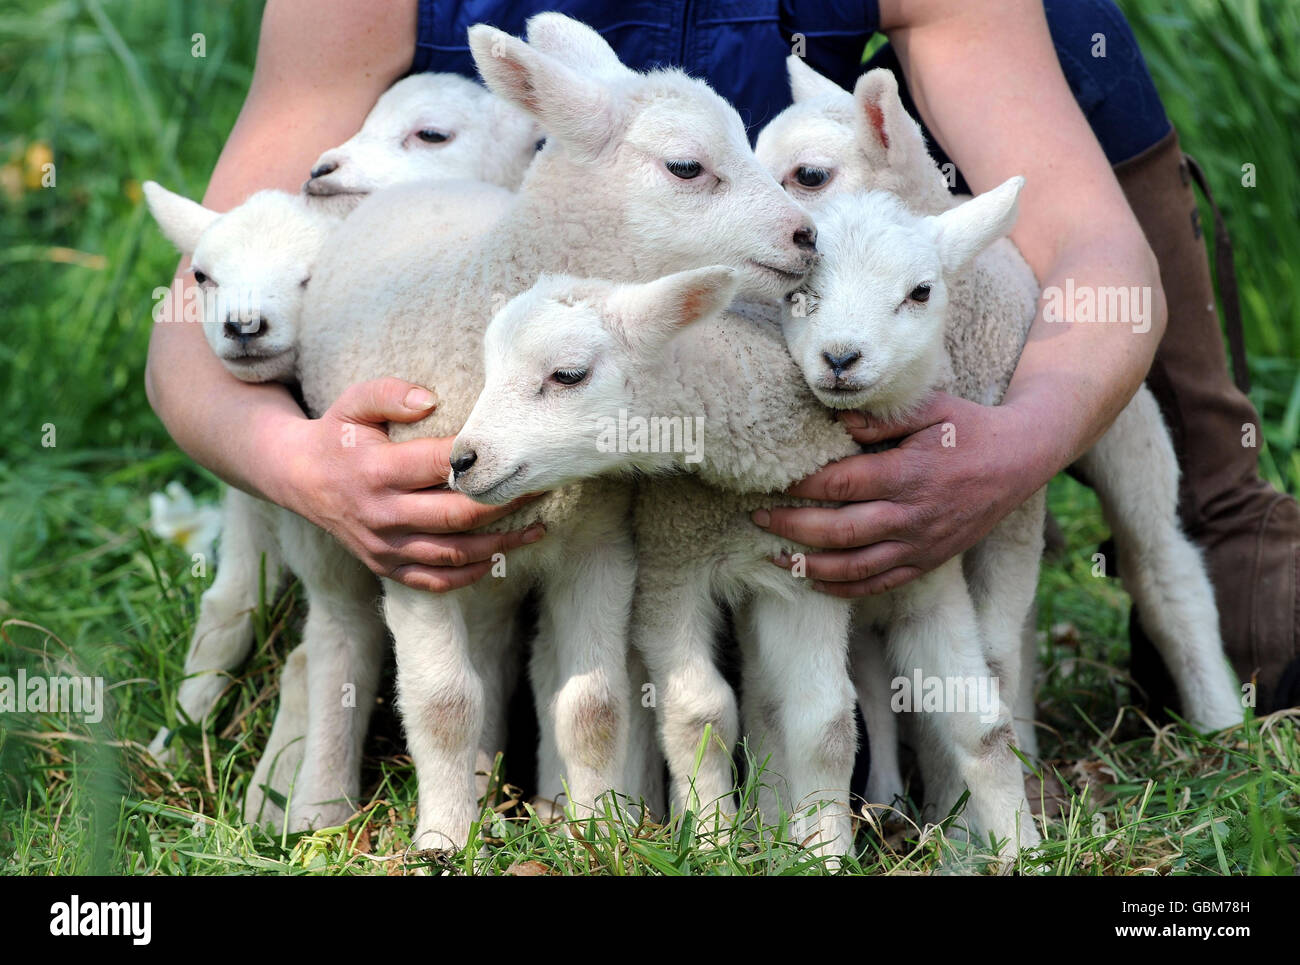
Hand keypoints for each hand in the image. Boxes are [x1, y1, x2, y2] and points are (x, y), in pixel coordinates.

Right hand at [268, 378, 543, 591]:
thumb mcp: (354, 402)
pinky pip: (434, 581)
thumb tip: (431, 399)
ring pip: (453, 555)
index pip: (442, 467)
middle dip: (506, 505)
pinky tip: (498, 557)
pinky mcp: (384, 566)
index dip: (483, 463)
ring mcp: (383, 545)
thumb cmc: (338, 433)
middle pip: (457, 517)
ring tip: (537, 529)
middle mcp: (381, 513)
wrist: (296, 477)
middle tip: (542, 489)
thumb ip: (390, 394)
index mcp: (377, 470)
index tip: (519, 454)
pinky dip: (469, 575)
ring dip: (500, 545)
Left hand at [754, 392, 1052, 596]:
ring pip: (854, 567)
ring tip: (772, 555)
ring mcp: (920, 544)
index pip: (840, 485)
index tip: (770, 481)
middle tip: (757, 517)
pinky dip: (842, 588)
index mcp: (907, 474)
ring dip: (808, 565)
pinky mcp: (927, 561)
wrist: (1020, 460)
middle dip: (792, 526)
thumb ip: (879, 417)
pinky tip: (812, 581)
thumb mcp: (929, 408)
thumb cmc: (967, 428)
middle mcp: (911, 516)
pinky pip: (879, 584)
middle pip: (839, 531)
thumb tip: (832, 418)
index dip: (800, 486)